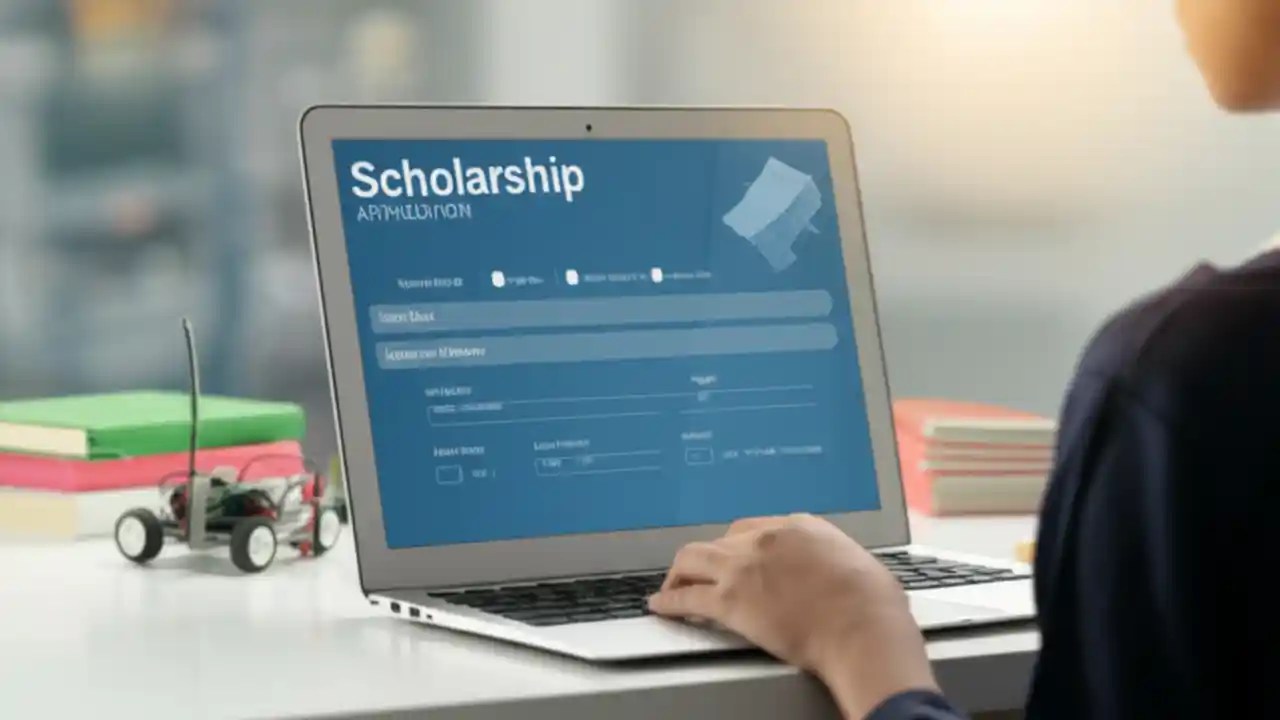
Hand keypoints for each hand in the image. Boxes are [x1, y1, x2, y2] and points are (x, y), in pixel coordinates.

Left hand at [648, 514, 937, 718]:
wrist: (864, 627)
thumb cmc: (873, 604)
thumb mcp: (857, 562)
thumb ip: (832, 560)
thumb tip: (835, 572)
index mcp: (799, 526)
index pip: (754, 529)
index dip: (740, 546)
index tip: (735, 559)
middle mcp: (766, 538)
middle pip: (721, 539)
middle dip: (708, 557)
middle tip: (701, 572)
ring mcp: (744, 567)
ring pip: (693, 559)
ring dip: (679, 574)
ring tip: (672, 586)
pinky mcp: (730, 601)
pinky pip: (686, 597)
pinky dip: (669, 602)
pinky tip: (661, 607)